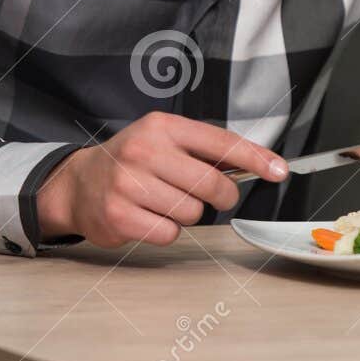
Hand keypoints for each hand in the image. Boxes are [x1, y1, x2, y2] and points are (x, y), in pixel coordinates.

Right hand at [36, 112, 287, 247]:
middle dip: (220, 196)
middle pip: (212, 184)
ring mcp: (129, 184)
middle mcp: (144, 151)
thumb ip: (206, 150)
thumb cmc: (133, 162)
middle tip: (209, 195)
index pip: (221, 143)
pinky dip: (167, 231)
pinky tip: (149, 217)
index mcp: (163, 126)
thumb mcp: (165, 140)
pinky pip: (170, 234)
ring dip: (186, 213)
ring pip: (192, 212)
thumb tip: (261, 164)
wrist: (79, 184)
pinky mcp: (119, 216)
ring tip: (163, 201)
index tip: (279, 171)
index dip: (255, 159)